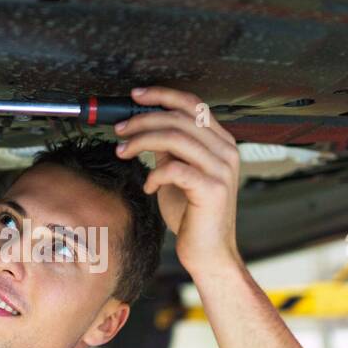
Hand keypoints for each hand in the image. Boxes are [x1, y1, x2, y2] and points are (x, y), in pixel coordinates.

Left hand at [114, 87, 241, 272]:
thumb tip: (146, 125)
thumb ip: (169, 149)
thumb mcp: (177, 173)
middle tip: (120, 130)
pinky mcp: (213, 190)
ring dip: (141, 141)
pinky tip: (148, 186)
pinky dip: (155, 174)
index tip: (136, 96)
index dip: (163, 95)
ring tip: (123, 151)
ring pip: (176, 138)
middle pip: (179, 118)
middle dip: (143, 120)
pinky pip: (175, 169)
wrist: (208, 253)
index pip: (193, 104)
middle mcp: (226, 151)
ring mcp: (222, 170)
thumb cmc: (192, 215)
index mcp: (221, 142)